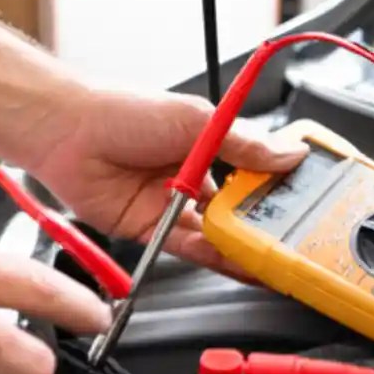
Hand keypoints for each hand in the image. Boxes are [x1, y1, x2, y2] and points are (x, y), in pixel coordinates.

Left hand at [27, 88, 306, 271]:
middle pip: (238, 208)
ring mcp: (172, 205)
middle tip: (295, 237)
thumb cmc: (123, 111)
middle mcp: (191, 176)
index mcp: (207, 143)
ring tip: (275, 258)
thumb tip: (291, 153)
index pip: (254, 170)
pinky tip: (240, 263)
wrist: (68, 131)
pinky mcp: (151, 231)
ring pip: (217, 232)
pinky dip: (216, 257)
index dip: (278, 187)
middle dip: (265, 223)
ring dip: (244, 246)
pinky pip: (189, 248)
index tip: (306, 201)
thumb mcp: (197, 120)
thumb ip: (246, 144)